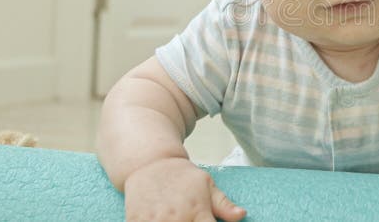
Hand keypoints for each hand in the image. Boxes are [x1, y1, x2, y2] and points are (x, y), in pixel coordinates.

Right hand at [123, 157, 245, 221]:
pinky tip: (158, 220)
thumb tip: (242, 214)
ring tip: (176, 220)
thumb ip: (224, 204)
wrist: (150, 163)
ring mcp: (155, 221)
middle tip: (189, 220)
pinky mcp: (136, 221)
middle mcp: (177, 218)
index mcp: (198, 211)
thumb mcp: (206, 185)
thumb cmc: (181, 176)